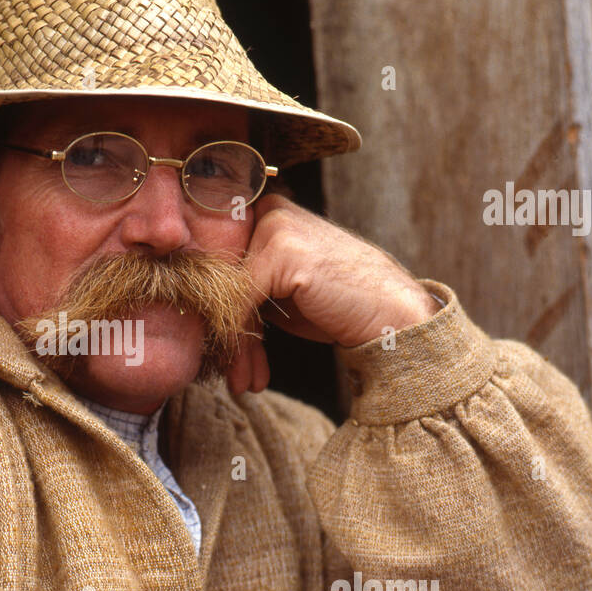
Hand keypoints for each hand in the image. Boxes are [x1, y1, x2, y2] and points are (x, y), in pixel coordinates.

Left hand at [225, 194, 437, 395]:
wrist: (393, 316)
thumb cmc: (339, 304)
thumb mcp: (283, 289)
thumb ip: (245, 283)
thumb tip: (198, 306)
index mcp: (269, 208)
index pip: (223, 261)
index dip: (218, 310)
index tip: (219, 351)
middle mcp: (270, 208)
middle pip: (222, 277)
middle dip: (226, 331)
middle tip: (233, 375)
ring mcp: (276, 225)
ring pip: (228, 293)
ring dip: (234, 345)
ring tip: (240, 382)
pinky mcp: (283, 251)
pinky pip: (240, 302)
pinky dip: (241, 340)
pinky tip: (249, 373)